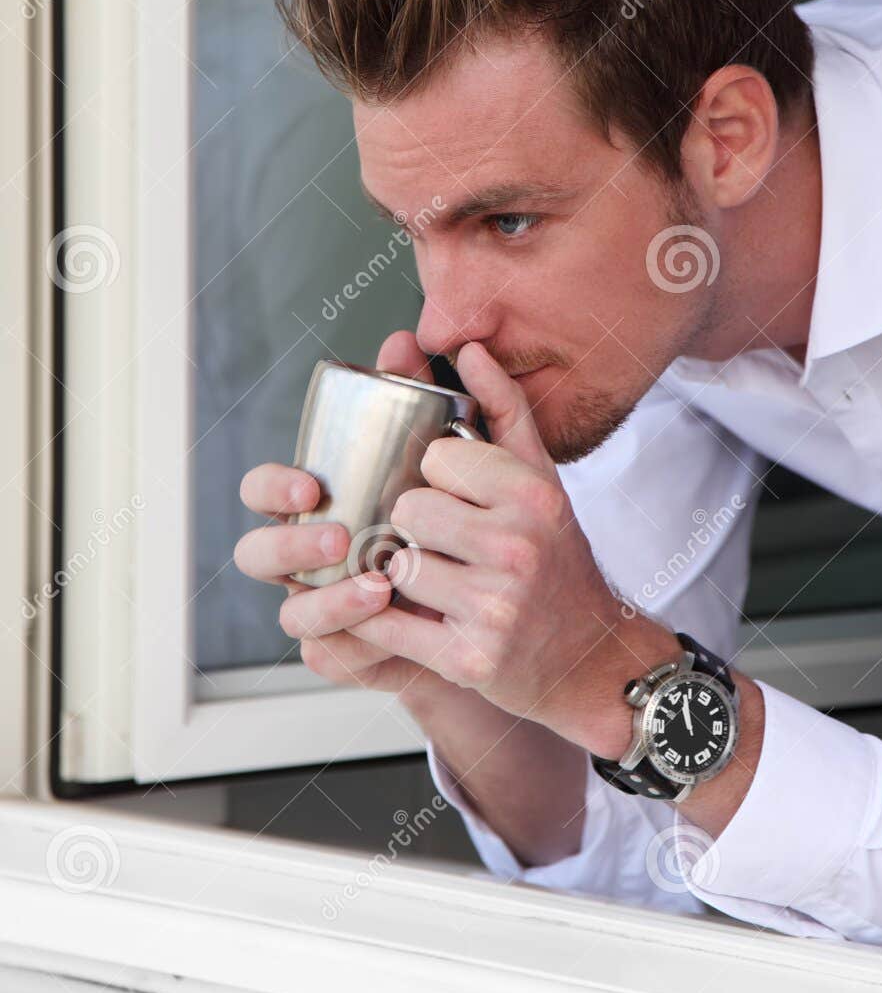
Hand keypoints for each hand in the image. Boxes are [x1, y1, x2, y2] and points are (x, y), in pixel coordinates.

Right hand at [235, 330, 482, 715]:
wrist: (511, 610)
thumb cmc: (473, 526)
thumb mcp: (475, 463)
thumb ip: (432, 395)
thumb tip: (406, 337)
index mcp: (323, 507)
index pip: (268, 489)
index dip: (272, 485)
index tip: (310, 480)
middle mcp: (312, 558)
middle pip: (258, 552)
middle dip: (287, 543)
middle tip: (336, 534)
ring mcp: (324, 608)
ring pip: (291, 612)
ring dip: (325, 600)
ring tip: (375, 585)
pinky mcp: (348, 653)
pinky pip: (330, 655)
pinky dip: (353, 640)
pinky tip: (389, 622)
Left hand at [347, 339, 674, 757]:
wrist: (591, 658)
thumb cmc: (558, 562)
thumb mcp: (541, 483)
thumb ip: (504, 410)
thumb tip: (470, 347)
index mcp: (532, 495)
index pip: (435, 457)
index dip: (434, 478)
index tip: (454, 497)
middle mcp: (517, 547)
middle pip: (409, 510)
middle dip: (413, 529)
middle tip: (437, 544)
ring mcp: (494, 606)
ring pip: (395, 567)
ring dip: (399, 576)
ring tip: (428, 583)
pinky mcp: (468, 659)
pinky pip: (388, 626)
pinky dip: (378, 621)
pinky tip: (397, 614)